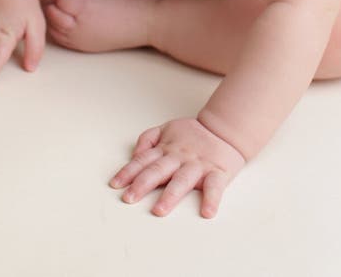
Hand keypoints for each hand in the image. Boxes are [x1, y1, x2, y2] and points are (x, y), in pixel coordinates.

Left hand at [109, 117, 245, 217]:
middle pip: (159, 170)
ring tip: (159, 210)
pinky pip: (215, 187)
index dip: (128, 172)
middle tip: (129, 198)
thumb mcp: (167, 128)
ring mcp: (198, 165)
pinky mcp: (218, 173)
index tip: (115, 185)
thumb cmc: (193, 135)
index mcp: (167, 148)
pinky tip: (207, 212)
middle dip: (142, 184)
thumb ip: (148, 139)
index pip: (144, 160)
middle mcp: (180, 157)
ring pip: (182, 179)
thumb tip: (134, 155)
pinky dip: (212, 199)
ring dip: (170, 195)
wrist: (224, 130)